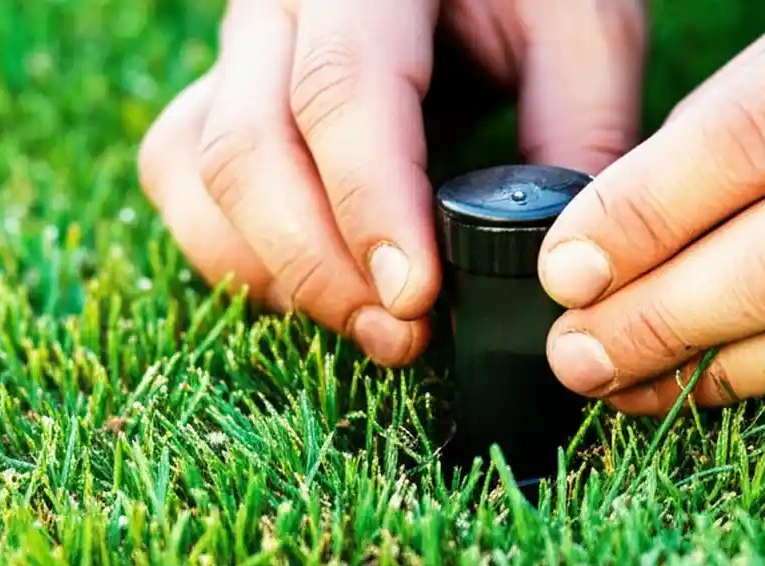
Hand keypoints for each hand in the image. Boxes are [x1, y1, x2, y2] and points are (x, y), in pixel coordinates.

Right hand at [138, 0, 645, 366]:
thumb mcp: (581, 26)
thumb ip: (580, 126)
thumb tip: (560, 264)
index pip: (340, 91)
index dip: (370, 206)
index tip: (419, 298)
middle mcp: (275, 9)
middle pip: (245, 148)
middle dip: (318, 266)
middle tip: (402, 335)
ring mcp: (233, 55)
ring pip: (193, 174)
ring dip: (272, 272)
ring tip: (367, 324)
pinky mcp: (217, 100)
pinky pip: (183, 183)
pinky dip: (238, 255)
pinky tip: (317, 289)